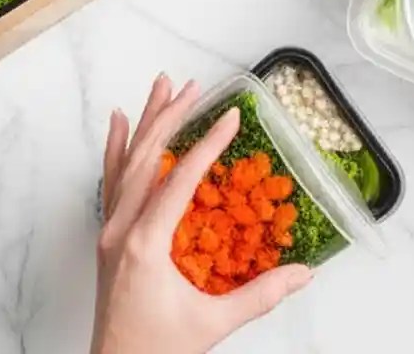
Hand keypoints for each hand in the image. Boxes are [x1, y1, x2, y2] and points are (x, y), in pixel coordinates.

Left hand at [91, 75, 312, 353]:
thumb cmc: (157, 350)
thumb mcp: (214, 323)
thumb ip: (261, 295)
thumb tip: (304, 273)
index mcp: (145, 245)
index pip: (178, 181)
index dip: (206, 145)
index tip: (229, 117)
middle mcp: (121, 231)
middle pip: (145, 159)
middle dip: (169, 118)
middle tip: (192, 86)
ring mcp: (110, 232)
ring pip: (125, 164)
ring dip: (144, 123)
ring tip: (160, 86)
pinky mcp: (109, 239)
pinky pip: (109, 182)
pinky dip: (114, 149)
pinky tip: (117, 124)